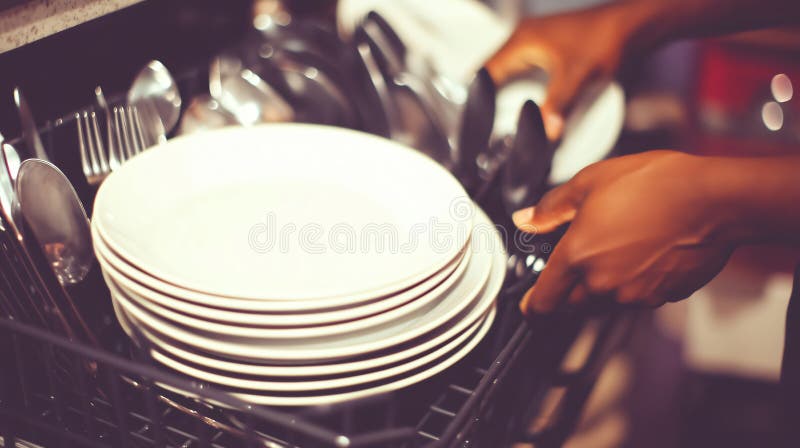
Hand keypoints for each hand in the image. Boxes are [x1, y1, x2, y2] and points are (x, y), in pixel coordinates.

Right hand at [485, 4, 642, 139]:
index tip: (476, 121)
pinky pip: (521, 69)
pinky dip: (517, 86)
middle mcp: (523, 38)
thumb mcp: (578, 76)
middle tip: (483, 124)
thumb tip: (545, 132)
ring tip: (496, 117)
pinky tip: (523, 102)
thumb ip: (559, 105)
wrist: (631, 25)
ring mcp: (535, 41)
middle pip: (492, 72)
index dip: (478, 97)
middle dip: (487, 97)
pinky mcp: (547, 48)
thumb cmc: (605, 39)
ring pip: (506, 70)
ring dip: (501, 91)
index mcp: (522, 41)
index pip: (486, 72)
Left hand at [512, 151, 735, 314]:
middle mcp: (603, 284)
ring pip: (604, 302)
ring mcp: (634, 295)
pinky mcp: (662, 298)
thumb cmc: (656, 185)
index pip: (542, 302)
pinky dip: (631, 284)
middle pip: (571, 304)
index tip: (529, 305)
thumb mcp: (590, 182)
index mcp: (578, 257)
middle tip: (578, 259)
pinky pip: (635, 298)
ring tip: (617, 247)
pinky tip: (641, 254)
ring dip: (601, 285)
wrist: (714, 201)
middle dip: (568, 288)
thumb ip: (552, 207)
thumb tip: (526, 219)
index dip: (531, 306)